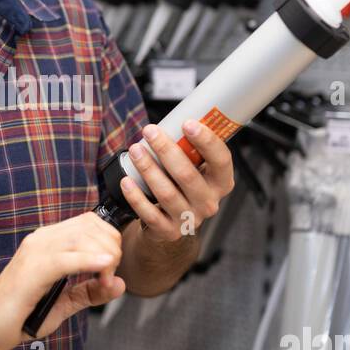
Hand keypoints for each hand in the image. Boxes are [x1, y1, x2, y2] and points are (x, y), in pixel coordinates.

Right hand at [0, 212, 124, 349]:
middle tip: (109, 278)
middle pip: (92, 226)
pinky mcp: (31, 270)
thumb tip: (121, 283)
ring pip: (83, 238)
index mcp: (49, 242)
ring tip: (105, 280)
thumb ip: (90, 292)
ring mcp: (35, 251)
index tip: (111, 272)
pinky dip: (89, 260)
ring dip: (104, 257)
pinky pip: (66, 258)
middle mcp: (42, 239)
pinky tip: (104, 267)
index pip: (91, 223)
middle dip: (112, 248)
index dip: (110, 242)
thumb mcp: (64, 304)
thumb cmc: (19, 315)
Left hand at [119, 120, 235, 244]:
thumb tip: (176, 117)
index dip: (206, 141)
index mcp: (221, 182)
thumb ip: (191, 149)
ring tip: (136, 150)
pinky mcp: (169, 231)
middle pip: (188, 174)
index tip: (188, 123)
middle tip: (150, 131)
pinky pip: (149, 213)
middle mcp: (209, 202)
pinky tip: (127, 180)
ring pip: (166, 192)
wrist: (173, 223)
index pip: (221, 160)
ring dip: (148, 168)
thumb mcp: (195, 167)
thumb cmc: (183, 186)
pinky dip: (136, 196)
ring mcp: (190, 218)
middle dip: (166, 150)